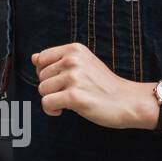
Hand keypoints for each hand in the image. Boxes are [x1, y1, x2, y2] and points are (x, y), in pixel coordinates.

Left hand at [32, 43, 153, 128]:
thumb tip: (33, 58)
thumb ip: (58, 60)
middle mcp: (72, 60)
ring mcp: (74, 78)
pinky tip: (62, 110)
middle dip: (50, 87)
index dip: (45, 73)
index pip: (41, 59)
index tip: (60, 81)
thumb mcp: (83, 64)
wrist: (129, 101)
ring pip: (42, 90)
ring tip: (69, 101)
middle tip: (69, 92)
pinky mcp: (74, 96)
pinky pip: (47, 103)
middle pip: (40, 76)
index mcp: (74, 49)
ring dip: (52, 99)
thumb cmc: (104, 85)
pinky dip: (51, 110)